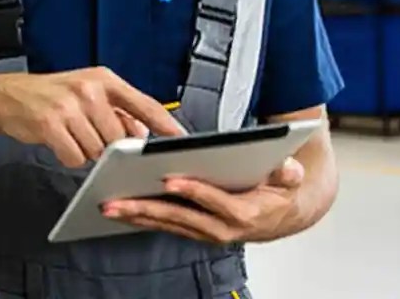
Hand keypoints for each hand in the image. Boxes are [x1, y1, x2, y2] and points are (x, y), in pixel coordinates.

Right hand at [0, 67, 185, 167]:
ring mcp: (69, 107)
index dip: (165, 124)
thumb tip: (143, 132)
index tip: (180, 138)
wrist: (8, 95)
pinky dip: (69, 156)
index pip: (144, 104)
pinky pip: (75, 157)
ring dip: (86, 151)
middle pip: (119, 137)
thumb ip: (119, 109)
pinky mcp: (51, 125)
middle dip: (107, 145)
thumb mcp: (88, 92)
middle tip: (89, 134)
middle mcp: (88, 90)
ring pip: (97, 150)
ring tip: (71, 134)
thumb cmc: (51, 95)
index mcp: (103, 79)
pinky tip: (59, 142)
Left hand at [102, 158, 305, 242]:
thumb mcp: (291, 177)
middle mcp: (222, 228)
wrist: (284, 215)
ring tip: (109, 207)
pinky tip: (121, 211)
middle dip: (146, 208)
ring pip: (167, 224)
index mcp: (244, 212)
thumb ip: (288, 172)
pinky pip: (166, 225)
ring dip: (137, 216)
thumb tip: (287, 167)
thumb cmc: (281, 191)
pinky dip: (142, 219)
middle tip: (118, 201)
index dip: (193, 191)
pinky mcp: (196, 230)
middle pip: (180, 217)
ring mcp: (207, 232)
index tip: (169, 180)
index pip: (214, 202)